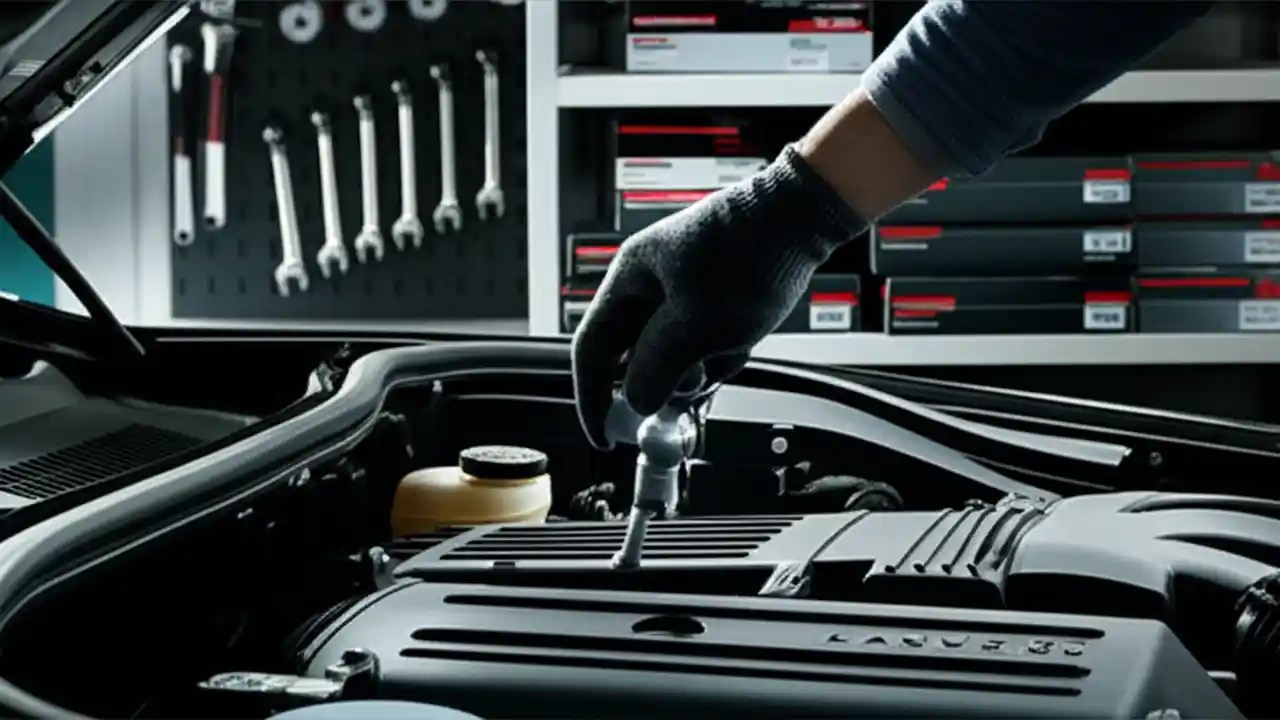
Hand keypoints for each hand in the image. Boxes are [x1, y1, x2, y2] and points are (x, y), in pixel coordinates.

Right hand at [571, 145, 866, 448]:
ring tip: (727, 351)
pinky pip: (704, 344)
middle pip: (635, 355)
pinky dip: (721, 353)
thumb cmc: (748, 255)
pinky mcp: (713, 298)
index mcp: (630, 278)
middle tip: (680, 405)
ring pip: (674, 355)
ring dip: (698, 367)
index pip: (591, 348)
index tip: (604, 435)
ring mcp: (683, 291)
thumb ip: (657, 368)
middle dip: (661, 382)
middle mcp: (650, 284)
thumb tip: (637, 401)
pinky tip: (742, 341)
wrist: (801, 216)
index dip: (591, 397)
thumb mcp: (695, 326)